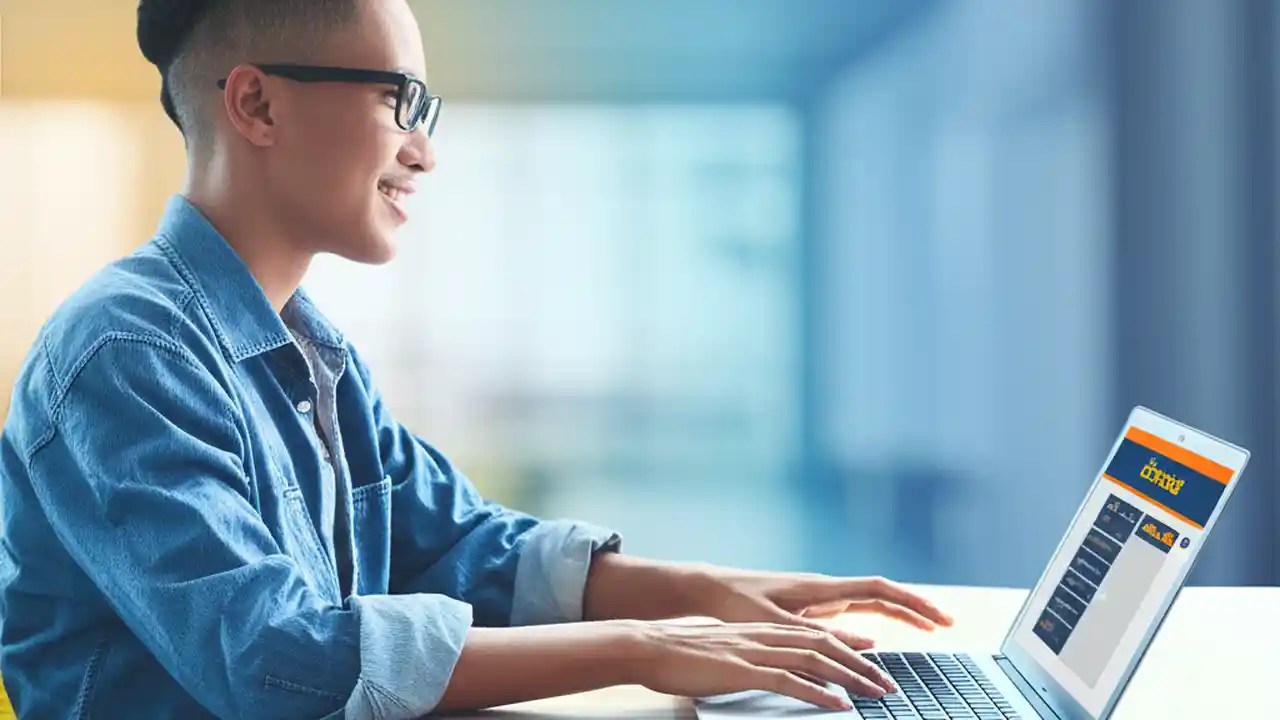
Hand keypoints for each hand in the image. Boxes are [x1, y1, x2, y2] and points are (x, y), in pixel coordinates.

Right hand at [630, 620, 897, 710]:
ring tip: (875, 694)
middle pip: (825, 645)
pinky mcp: (744, 670)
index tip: (871, 665)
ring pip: (816, 660)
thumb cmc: (681, 656)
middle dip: (861, 664)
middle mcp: (764, 636)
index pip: (815, 636)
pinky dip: (820, 693)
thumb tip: (774, 676)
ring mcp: (755, 652)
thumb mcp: (725, 654)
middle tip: (887, 684)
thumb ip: (752, 661)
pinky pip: (791, 681)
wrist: (650, 648)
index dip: (848, 649)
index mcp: (761, 631)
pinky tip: (838, 705)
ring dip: (851, 678)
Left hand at [691, 569, 954, 649]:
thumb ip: (819, 635)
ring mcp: (820, 598)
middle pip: (883, 595)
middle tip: (947, 624)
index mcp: (821, 588)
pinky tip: (882, 639)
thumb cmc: (736, 602)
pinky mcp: (810, 609)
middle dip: (916, 608)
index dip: (912, 603)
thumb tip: (867, 643)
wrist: (710, 589)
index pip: (879, 590)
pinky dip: (874, 622)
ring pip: (870, 604)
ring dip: (899, 615)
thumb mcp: (776, 623)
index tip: (938, 616)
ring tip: (928, 630)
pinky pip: (852, 613)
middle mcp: (825, 590)